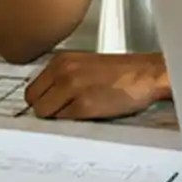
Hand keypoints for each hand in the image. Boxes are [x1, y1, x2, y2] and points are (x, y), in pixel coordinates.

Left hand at [24, 52, 169, 120]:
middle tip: (64, 110)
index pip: (32, 88)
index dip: (42, 100)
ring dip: (58, 117)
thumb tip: (45, 97)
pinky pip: (64, 120)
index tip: (50, 105)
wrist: (149, 74)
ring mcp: (72, 88)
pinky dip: (73, 122)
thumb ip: (62, 76)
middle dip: (46, 109)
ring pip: (45, 113)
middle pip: (34, 101)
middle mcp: (64, 71)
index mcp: (62, 60)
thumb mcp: (85, 65)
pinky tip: (89, 113)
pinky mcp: (84, 105)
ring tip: (79, 111)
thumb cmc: (123, 72)